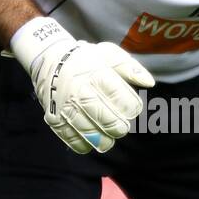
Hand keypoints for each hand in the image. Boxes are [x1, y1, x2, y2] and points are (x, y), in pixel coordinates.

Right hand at [9, 17, 153, 153]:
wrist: (49, 59)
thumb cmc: (86, 59)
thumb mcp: (109, 54)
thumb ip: (131, 68)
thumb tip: (149, 82)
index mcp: (97, 74)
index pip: (122, 99)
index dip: (132, 108)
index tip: (133, 109)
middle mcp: (80, 91)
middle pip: (107, 120)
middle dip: (119, 127)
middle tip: (122, 126)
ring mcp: (65, 107)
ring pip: (90, 133)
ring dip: (104, 139)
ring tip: (109, 137)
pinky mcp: (54, 119)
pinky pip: (73, 140)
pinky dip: (85, 145)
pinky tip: (91, 139)